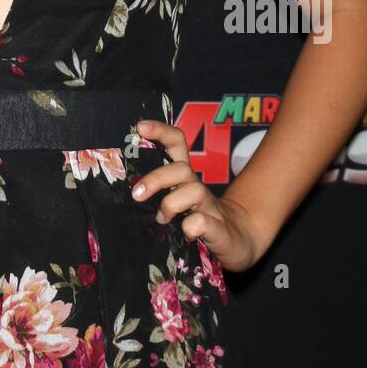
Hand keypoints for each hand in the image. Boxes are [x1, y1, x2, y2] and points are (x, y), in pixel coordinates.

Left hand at [131, 120, 260, 271]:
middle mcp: (197, 187)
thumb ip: (156, 192)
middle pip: (181, 168)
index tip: (140, 127)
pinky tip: (186, 233)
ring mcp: (209, 208)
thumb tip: (128, 188)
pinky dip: (191, 226)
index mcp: (185, 178)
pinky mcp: (217, 229)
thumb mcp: (176, 201)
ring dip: (171, 204)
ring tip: (162, 220)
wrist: (238, 239)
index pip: (177, 144)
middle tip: (137, 194)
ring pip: (193, 191)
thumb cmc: (198, 219)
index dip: (160, 132)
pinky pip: (202, 222)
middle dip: (157, 178)